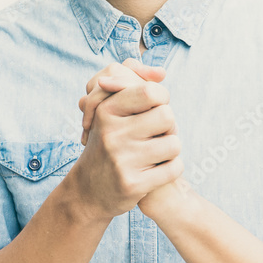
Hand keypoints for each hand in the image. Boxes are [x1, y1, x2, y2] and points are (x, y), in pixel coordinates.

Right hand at [67, 59, 182, 220]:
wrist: (88, 190)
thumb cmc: (107, 142)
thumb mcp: (109, 110)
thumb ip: (131, 82)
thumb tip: (161, 71)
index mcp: (105, 110)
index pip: (151, 91)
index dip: (161, 98)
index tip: (154, 108)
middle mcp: (111, 133)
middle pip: (167, 115)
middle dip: (168, 125)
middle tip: (156, 133)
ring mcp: (121, 159)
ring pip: (174, 143)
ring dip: (170, 149)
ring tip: (155, 152)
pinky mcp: (133, 184)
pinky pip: (174, 168)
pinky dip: (171, 169)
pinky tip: (156, 170)